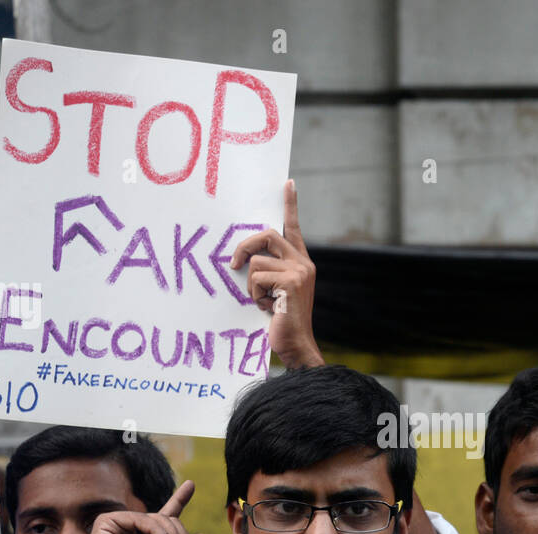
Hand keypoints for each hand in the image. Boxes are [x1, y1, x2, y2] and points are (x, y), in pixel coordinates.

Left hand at [229, 180, 322, 369]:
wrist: (297, 345)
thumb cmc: (282, 322)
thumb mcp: (275, 292)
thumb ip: (268, 272)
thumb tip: (242, 259)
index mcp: (301, 263)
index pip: (294, 228)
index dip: (290, 205)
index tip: (288, 183)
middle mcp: (303, 263)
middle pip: (268, 235)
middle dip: (245, 247)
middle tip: (233, 264)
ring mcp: (299, 271)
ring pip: (256, 261)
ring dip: (250, 284)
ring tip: (262, 301)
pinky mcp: (291, 281)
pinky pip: (256, 276)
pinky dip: (254, 294)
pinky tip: (267, 308)